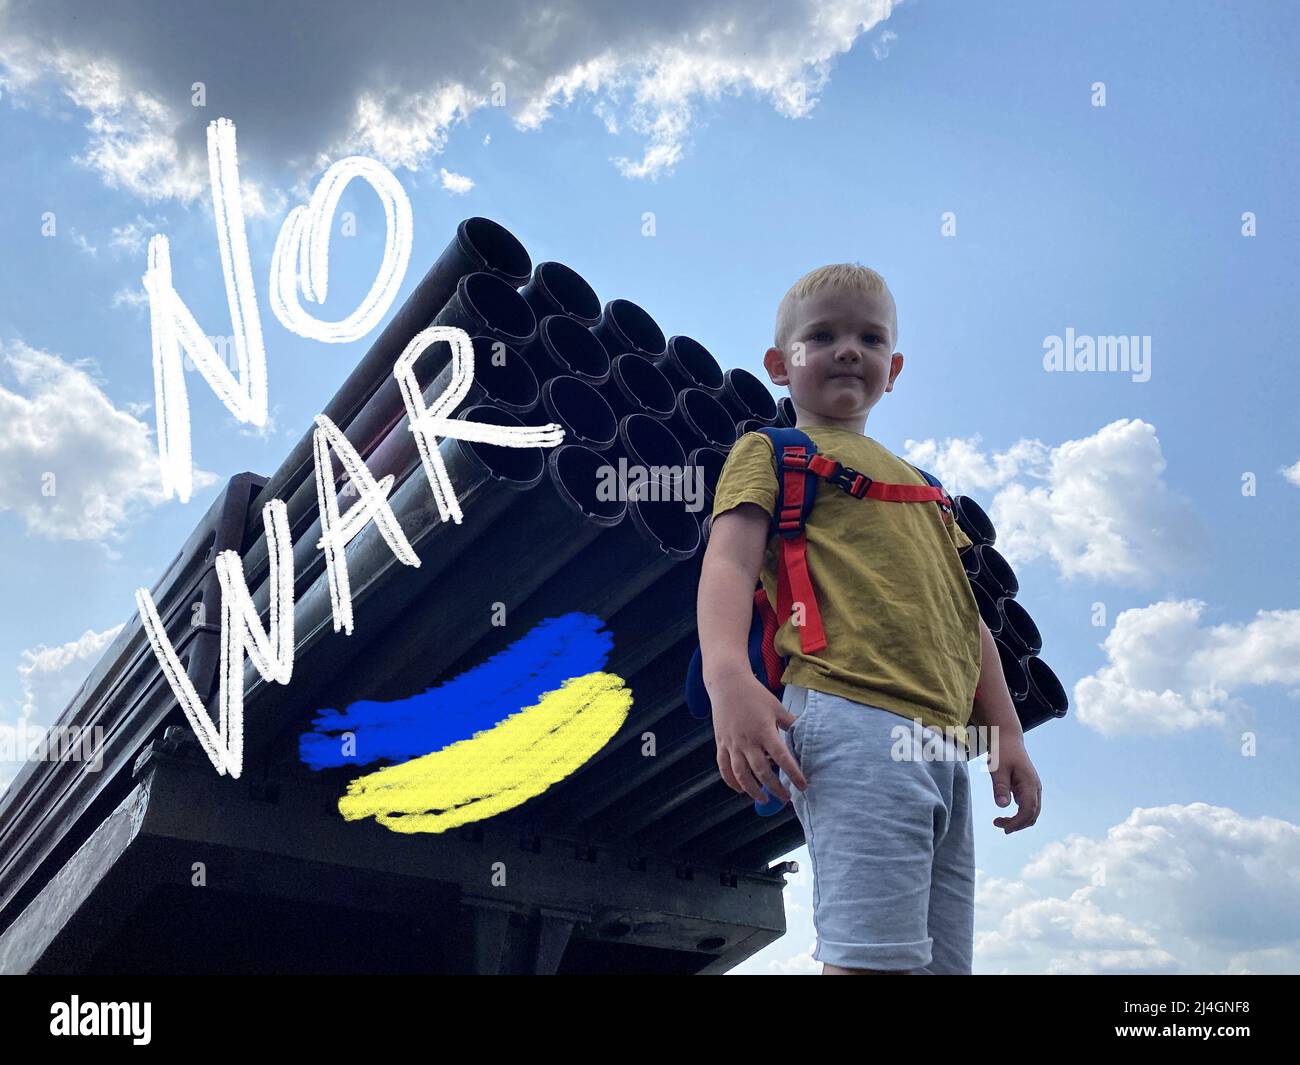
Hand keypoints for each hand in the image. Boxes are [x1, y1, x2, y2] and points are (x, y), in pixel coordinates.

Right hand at [707, 669, 807, 802]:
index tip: (802, 786)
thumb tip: (808, 732)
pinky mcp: (721, 744)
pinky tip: (741, 790)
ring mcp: (732, 744)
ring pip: (741, 775)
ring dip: (753, 790)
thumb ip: (791, 722)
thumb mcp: (777, 707)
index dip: (793, 774)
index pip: (782, 758)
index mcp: (764, 731)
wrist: (728, 683)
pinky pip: (724, 768)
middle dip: (775, 788)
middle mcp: (748, 740)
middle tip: (786, 798)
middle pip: (762, 772)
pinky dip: (732, 782)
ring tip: (764, 799)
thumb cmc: (755, 694)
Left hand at [990, 739, 1040, 832]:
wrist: (1007, 740)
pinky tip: (1005, 815)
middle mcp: (1035, 788)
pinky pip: (1027, 807)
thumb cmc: (1001, 752)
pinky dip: (1018, 815)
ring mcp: (1033, 789)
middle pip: (1032, 815)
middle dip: (1017, 824)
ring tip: (999, 821)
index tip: (1004, 829)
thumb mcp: (997, 768)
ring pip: (1031, 813)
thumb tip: (1002, 806)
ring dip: (1018, 821)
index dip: (1018, 822)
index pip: (1029, 810)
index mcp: (1030, 784)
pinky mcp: (1027, 789)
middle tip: (997, 824)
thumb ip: (1000, 786)